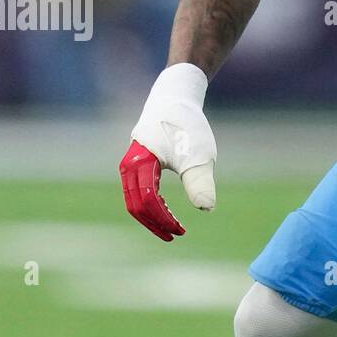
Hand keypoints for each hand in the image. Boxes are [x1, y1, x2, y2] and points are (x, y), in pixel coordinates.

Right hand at [120, 64, 216, 240]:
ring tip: (173, 226)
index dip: (163, 219)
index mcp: (141, 163)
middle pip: (136, 205)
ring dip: (151, 216)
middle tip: (176, 235)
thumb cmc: (188, 126)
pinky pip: (137, 191)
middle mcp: (129, 166)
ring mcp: (130, 165)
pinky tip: (166, 210)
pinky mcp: (135, 165)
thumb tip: (206, 209)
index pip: (148, 200)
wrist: (176, 100)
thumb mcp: (199, 155)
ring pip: (134, 200)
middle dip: (155, 224)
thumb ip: (200, 182)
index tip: (181, 231)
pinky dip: (150, 205)